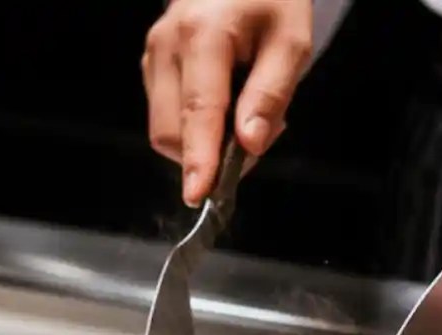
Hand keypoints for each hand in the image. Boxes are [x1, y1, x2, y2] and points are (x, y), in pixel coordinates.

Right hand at [142, 0, 312, 206]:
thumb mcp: (292, 40)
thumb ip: (271, 94)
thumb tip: (250, 145)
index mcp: (203, 35)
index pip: (199, 110)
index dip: (199, 157)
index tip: (200, 193)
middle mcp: (166, 47)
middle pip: (172, 130)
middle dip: (207, 153)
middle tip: (257, 136)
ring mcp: (151, 56)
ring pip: (164, 128)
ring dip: (201, 140)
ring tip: (242, 113)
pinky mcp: (149, 65)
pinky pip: (165, 114)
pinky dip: (193, 125)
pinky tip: (222, 102)